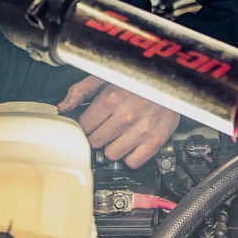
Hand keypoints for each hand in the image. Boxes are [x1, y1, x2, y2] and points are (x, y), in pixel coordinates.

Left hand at [59, 75, 180, 168]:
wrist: (174, 81)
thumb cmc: (139, 78)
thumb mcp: (107, 75)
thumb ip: (81, 90)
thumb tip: (63, 107)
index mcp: (111, 98)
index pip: (84, 126)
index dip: (86, 125)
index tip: (92, 122)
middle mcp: (126, 116)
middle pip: (95, 142)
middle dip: (98, 136)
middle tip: (107, 127)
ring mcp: (141, 130)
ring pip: (111, 154)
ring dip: (113, 147)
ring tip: (120, 134)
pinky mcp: (156, 141)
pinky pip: (133, 162)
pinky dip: (130, 156)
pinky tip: (132, 143)